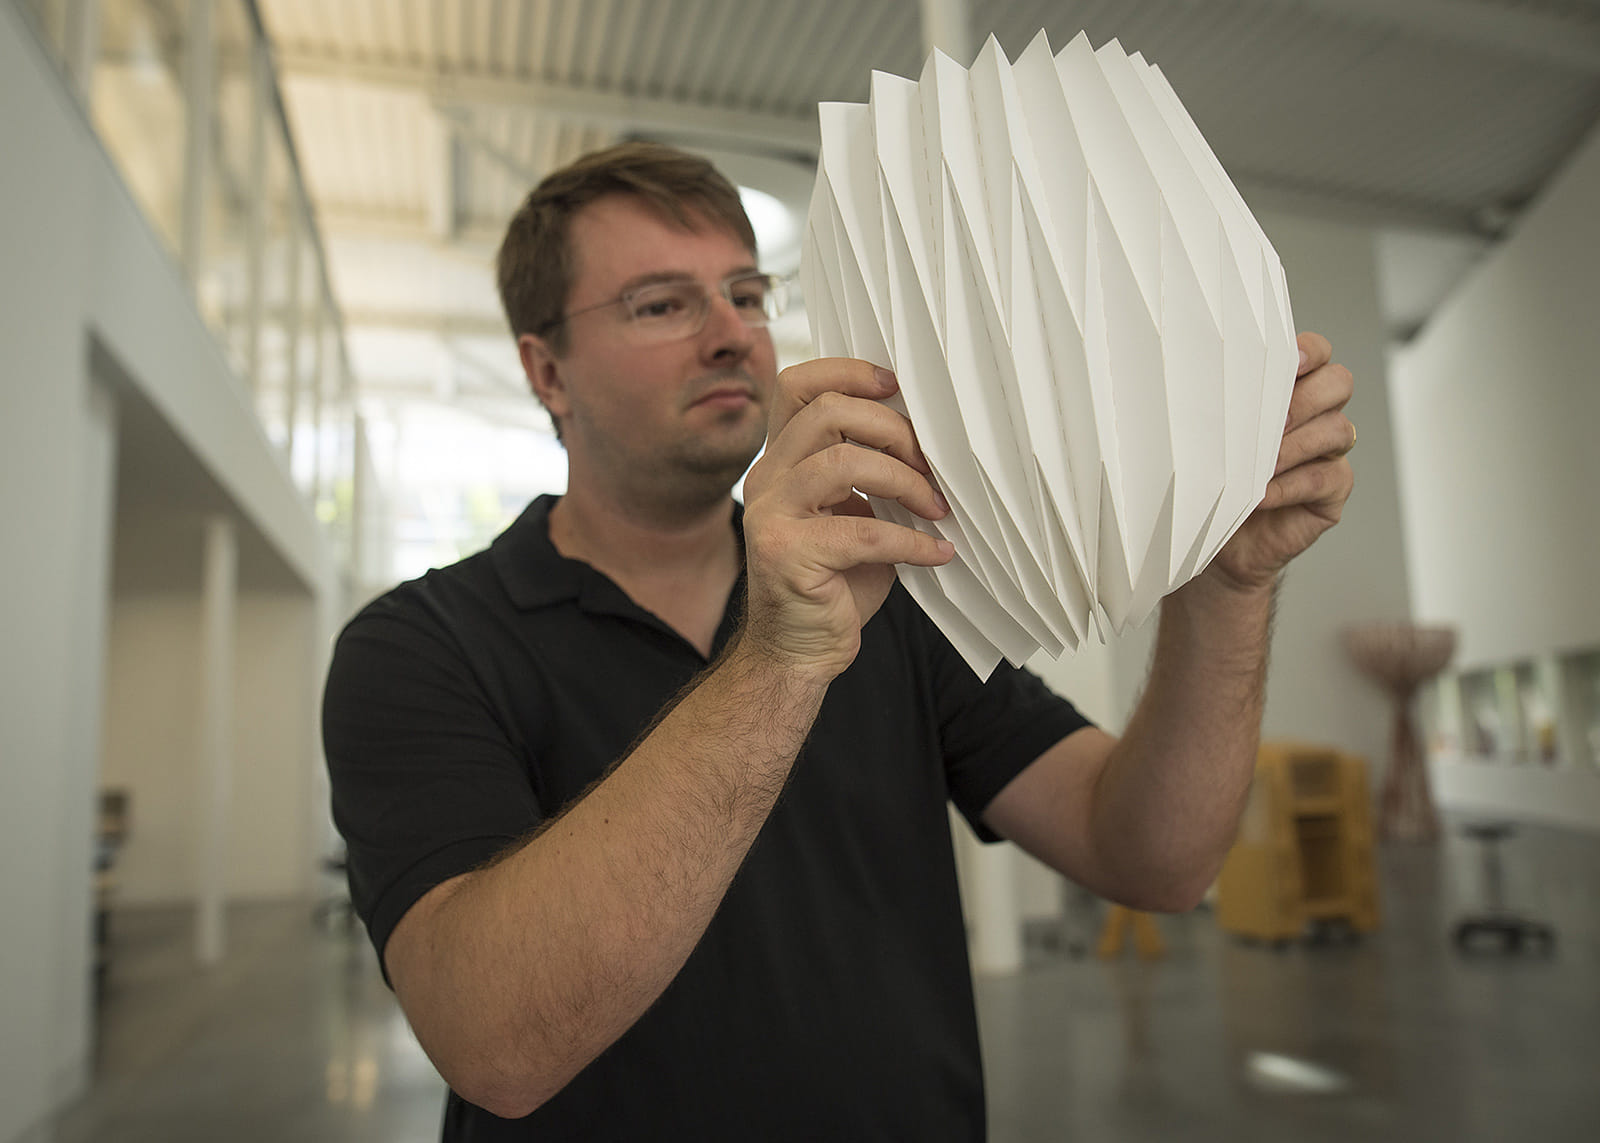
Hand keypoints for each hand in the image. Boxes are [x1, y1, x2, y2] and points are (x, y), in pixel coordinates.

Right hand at [739, 359, 953, 679]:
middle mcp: (766, 478)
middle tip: (930, 463)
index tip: (896, 387)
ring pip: (841, 460)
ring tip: (937, 507)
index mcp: (780, 459)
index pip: (798, 386)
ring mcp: (770, 515)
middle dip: (892, 429)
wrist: (798, 650)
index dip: (848, 372)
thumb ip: (870, 472)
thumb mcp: (852, 514)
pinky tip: (937, 553)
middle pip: (827, 412)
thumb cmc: (834, 582)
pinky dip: (910, 542)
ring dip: (904, 481)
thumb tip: (932, 440)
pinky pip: (861, 532)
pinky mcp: (786, 555)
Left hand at [1205, 332, 1355, 592]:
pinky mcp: (1333, 491)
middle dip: (1306, 398)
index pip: (1317, 353)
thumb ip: (1218, 406)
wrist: (1216, 541)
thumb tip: (1198, 381)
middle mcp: (1315, 415)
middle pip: (1338, 384)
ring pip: (1337, 430)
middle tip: (1272, 419)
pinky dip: (1290, 485)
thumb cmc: (1211, 482)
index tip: (1290, 360)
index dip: (1310, 351)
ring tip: (1256, 465)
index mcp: (1289, 390)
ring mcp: (1328, 453)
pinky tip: (1260, 494)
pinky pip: (1325, 477)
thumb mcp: (1208, 438)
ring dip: (1294, 445)